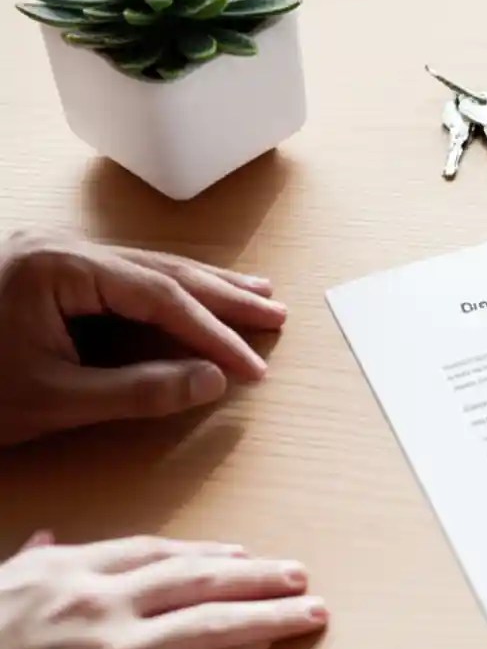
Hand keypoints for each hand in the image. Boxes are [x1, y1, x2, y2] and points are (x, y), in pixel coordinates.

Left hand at [0, 230, 286, 444]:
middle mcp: (59, 248)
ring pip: (146, 269)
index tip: (253, 365)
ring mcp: (52, 256)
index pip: (159, 298)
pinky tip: (196, 295)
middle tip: (276, 315)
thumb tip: (212, 381)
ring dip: (204, 287)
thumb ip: (138, 390)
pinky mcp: (47, 272)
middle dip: (223, 297)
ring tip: (257, 296)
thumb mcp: (52, 400)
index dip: (213, 334)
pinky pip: (123, 278)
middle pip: (162, 271)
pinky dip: (167, 292)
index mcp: (57, 268)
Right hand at [0, 531, 326, 648]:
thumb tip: (47, 539)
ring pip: (210, 630)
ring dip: (269, 619)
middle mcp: (96, 607)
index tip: (240, 557)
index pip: (151, 555)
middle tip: (300, 576)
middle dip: (253, 579)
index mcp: (64, 575)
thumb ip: (29, 565)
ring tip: (312, 613)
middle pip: (195, 583)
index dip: (202, 555)